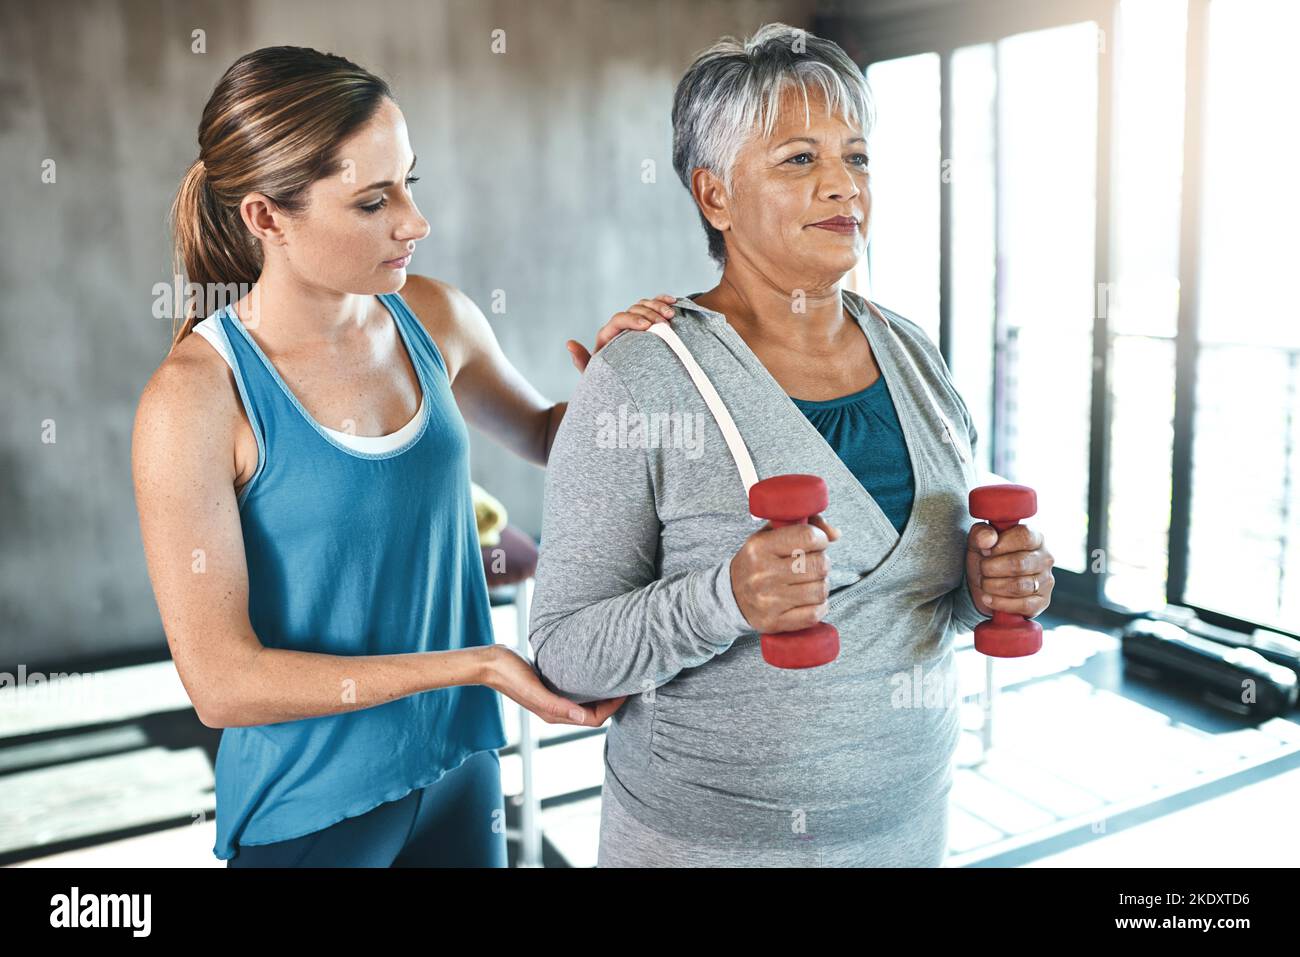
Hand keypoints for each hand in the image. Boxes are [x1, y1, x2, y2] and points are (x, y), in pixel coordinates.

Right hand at [483, 645, 626, 725]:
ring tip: (618, 677)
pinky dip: (590, 684)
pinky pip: (577, 690)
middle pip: (593, 713)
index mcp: (555, 714)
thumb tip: (582, 716)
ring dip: (603, 693)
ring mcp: (553, 698)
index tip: (626, 690)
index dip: (613, 708)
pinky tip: (597, 670)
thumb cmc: (509, 673)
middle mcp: (557, 709)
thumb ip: (555, 704)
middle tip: (629, 682)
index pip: (594, 719)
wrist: (490, 661)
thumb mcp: (533, 688)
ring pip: (586, 701)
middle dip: (613, 702)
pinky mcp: (550, 685)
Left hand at [567, 294, 676, 372]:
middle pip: (634, 310)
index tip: (647, 327)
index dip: (632, 319)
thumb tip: (569, 343)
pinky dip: (663, 303)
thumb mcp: (595, 375)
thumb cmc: (610, 383)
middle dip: (650, 314)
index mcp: (608, 336)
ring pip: (645, 305)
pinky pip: (655, 307)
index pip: (618, 320)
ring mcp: (635, 323)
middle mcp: (621, 326)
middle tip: (665, 324)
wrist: (626, 389)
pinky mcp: (648, 324)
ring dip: (658, 307)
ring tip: (671, 316)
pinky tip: (673, 304)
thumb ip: (583, 361)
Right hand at [729, 514, 840, 633]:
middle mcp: (762, 573)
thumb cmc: (757, 562)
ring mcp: (768, 600)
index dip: (821, 539)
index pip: (807, 537)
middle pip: (818, 565)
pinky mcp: (774, 622)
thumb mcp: (770, 536)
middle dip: (823, 562)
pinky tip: (811, 600)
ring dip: (822, 585)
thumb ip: (803, 526)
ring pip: (820, 590)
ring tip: (812, 582)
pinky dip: (820, 606)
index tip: (818, 543)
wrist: (730, 596)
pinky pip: (813, 615)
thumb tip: (836, 534)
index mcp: (760, 547)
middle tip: (815, 564)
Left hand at [965, 523, 1054, 618]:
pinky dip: (1000, 603)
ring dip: (993, 586)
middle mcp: (1045, 558)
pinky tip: (988, 598)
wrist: (984, 584)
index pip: (1025, 537)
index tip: (986, 550)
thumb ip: (980, 533)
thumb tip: (988, 539)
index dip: (1001, 544)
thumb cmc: (986, 558)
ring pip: (1019, 586)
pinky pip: (1023, 605)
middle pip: (1019, 564)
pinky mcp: (1042, 602)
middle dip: (991, 568)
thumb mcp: (978, 541)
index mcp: (1035, 538)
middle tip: (982, 569)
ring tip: (984, 583)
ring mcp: (1046, 581)